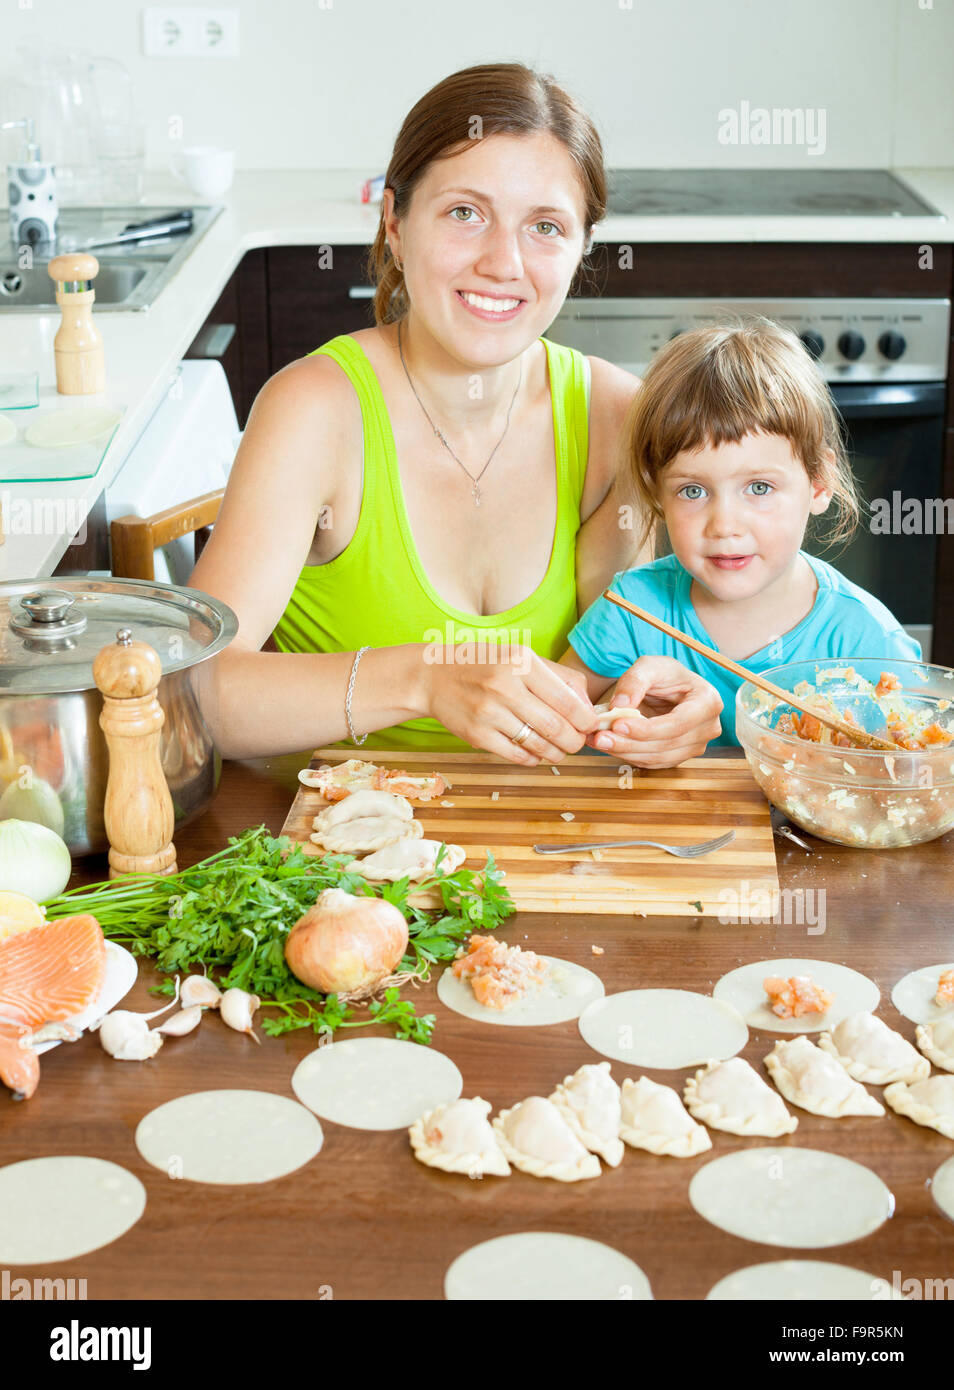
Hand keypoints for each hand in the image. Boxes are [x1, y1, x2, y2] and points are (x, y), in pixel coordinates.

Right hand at [425, 645, 594, 764]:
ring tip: (558, 750)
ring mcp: (488, 712)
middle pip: (556, 727)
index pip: (567, 700)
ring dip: (556, 753)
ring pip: (538, 745)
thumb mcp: (520, 657)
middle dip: (574, 741)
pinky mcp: (476, 735)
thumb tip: (588, 705)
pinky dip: (532, 759)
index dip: (585, 720)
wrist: (433, 677)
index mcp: (521, 662)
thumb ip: (558, 677)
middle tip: (576, 742)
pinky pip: (516, 755)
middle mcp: (504, 686)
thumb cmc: (485, 665)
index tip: (590, 725)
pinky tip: (534, 753)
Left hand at [585, 655, 722, 766]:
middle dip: (630, 743)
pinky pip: (653, 762)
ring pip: (657, 758)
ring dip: (625, 752)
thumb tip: (619, 705)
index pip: (677, 724)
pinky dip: (628, 756)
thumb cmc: (664, 674)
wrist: (668, 687)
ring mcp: (696, 746)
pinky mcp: (680, 756)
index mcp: (708, 702)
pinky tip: (608, 746)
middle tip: (599, 737)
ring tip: (597, 741)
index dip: (647, 729)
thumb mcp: (649, 666)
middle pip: (666, 745)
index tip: (617, 725)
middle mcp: (708, 728)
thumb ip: (634, 681)